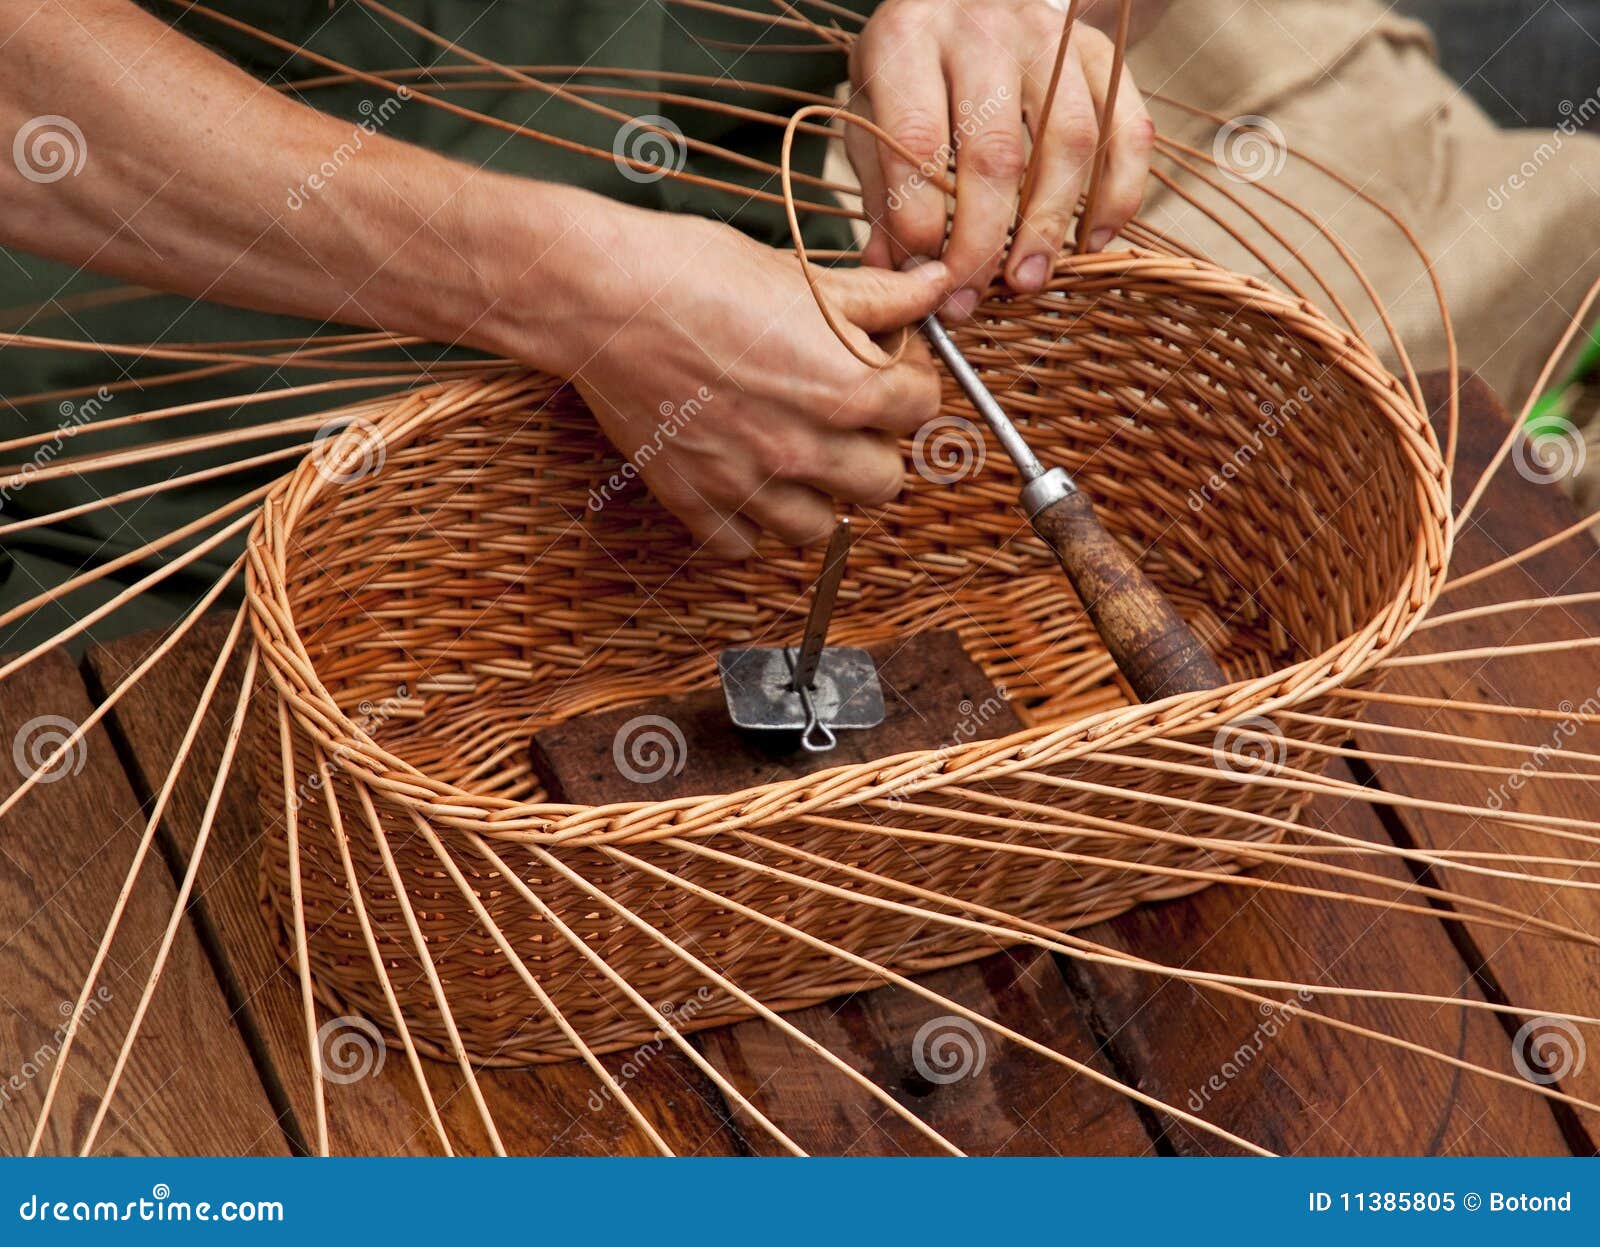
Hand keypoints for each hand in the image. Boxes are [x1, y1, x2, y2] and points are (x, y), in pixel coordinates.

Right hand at [552, 207, 948, 557]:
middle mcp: (804, 449)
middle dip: (872, 445)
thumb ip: (880, 296)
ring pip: (820, 527)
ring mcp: (748, 484)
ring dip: (816, 495)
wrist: (603, 296)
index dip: (908, 378)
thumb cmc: (698, 272)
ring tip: (793, 451)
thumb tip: (935, 286)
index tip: (882, 361)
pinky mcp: (695, 501)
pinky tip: (741, 480)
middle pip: (883, 481)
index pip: (921, 409)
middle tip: (841, 411)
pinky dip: (746, 524)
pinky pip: (742, 545)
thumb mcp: (802, 275)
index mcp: (845, 389)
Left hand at [845, 0, 1154, 317]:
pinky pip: (1127, 129)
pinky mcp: (1098, 53)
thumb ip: (881, 189)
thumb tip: (894, 272)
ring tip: (1028, 282)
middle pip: (995, 153)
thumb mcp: (873, 115)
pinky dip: (1117, 195)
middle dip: (984, 243)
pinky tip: (1091, 243)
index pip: (918, 144)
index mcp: (907, 41)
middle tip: (972, 300)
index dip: (921, 226)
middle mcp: (981, 29)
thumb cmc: (910, 72)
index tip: (924, 281)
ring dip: (1050, 227)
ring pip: (1067, 144)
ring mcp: (1048, 37)